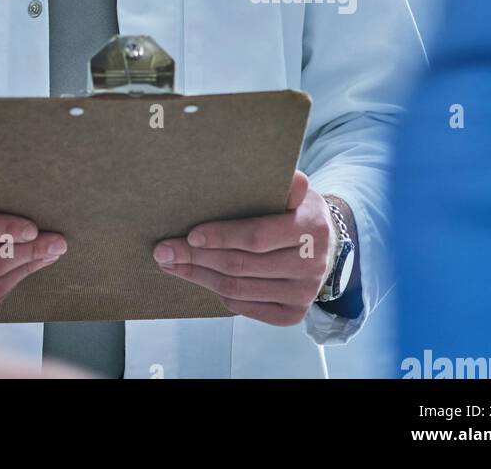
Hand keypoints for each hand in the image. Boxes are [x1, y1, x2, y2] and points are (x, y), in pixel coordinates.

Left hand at [151, 170, 337, 326]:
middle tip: (164, 250)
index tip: (190, 235)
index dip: (220, 237)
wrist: (326, 244)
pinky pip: (245, 307)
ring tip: (172, 264)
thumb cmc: (298, 211)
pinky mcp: (293, 313)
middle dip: (196, 258)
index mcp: (310, 228)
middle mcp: (311, 265)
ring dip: (199, 277)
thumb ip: (286, 184)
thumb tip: (280, 176)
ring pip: (238, 289)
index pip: (256, 237)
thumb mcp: (296, 191)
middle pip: (241, 266)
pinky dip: (219, 294)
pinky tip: (200, 278)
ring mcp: (303, 294)